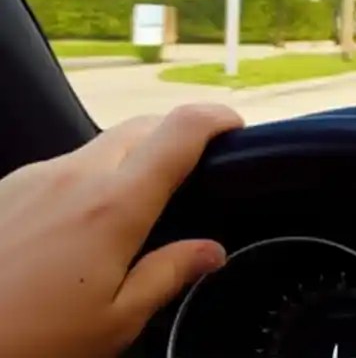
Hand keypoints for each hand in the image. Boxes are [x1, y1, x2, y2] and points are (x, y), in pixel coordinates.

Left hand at [0, 104, 243, 357]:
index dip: (215, 118)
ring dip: (126, 162)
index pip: (180, 132)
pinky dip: (83, 184)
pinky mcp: (2, 190)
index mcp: (113, 207)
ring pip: (97, 148)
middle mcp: (72, 177)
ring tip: (130, 214)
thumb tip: (209, 252)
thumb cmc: (25, 341)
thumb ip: (169, 275)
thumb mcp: (115, 322)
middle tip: (194, 168)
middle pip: (140, 127)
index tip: (233, 125)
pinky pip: (58, 171)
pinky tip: (77, 231)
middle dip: (175, 136)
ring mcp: (31, 179)